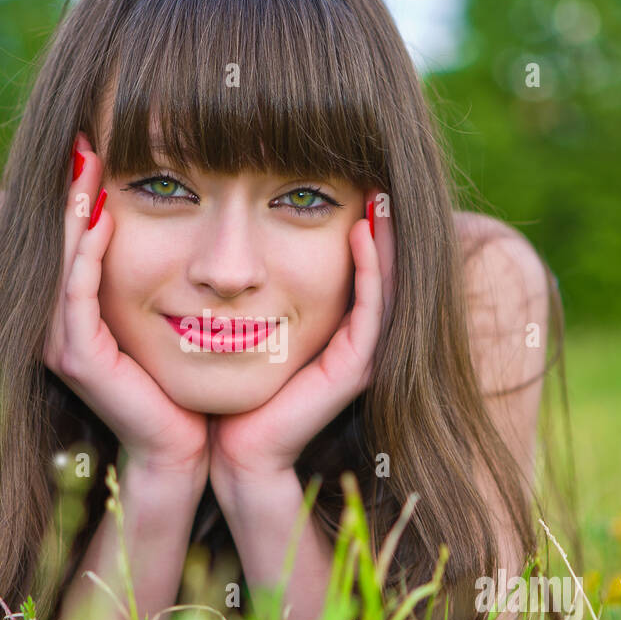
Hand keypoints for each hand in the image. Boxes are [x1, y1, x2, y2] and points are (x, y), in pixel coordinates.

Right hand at [43, 133, 209, 476]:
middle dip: (71, 190)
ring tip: (88, 163)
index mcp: (76, 314)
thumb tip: (175, 214)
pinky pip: (77, 294)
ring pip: (62, 261)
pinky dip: (86, 254)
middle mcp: (59, 326)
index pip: (72, 240)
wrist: (185, 446)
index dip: (81, 193)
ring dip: (74, 211)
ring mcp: (62, 343)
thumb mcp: (168, 315)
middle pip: (57, 244)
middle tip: (84, 139)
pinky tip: (102, 216)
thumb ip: (160, 273)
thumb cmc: (183, 383)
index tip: (97, 141)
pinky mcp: (78, 359)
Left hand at [209, 189, 393, 482]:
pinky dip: (372, 269)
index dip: (364, 221)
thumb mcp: (246, 322)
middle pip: (384, 268)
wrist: (233, 448)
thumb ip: (255, 286)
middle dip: (383, 220)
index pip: (361, 264)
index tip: (353, 173)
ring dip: (385, 236)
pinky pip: (373, 310)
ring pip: (388, 283)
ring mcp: (361, 355)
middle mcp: (357, 340)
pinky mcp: (354, 370)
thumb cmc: (232, 388)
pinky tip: (361, 231)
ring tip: (380, 190)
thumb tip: (237, 238)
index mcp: (338, 328)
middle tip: (380, 171)